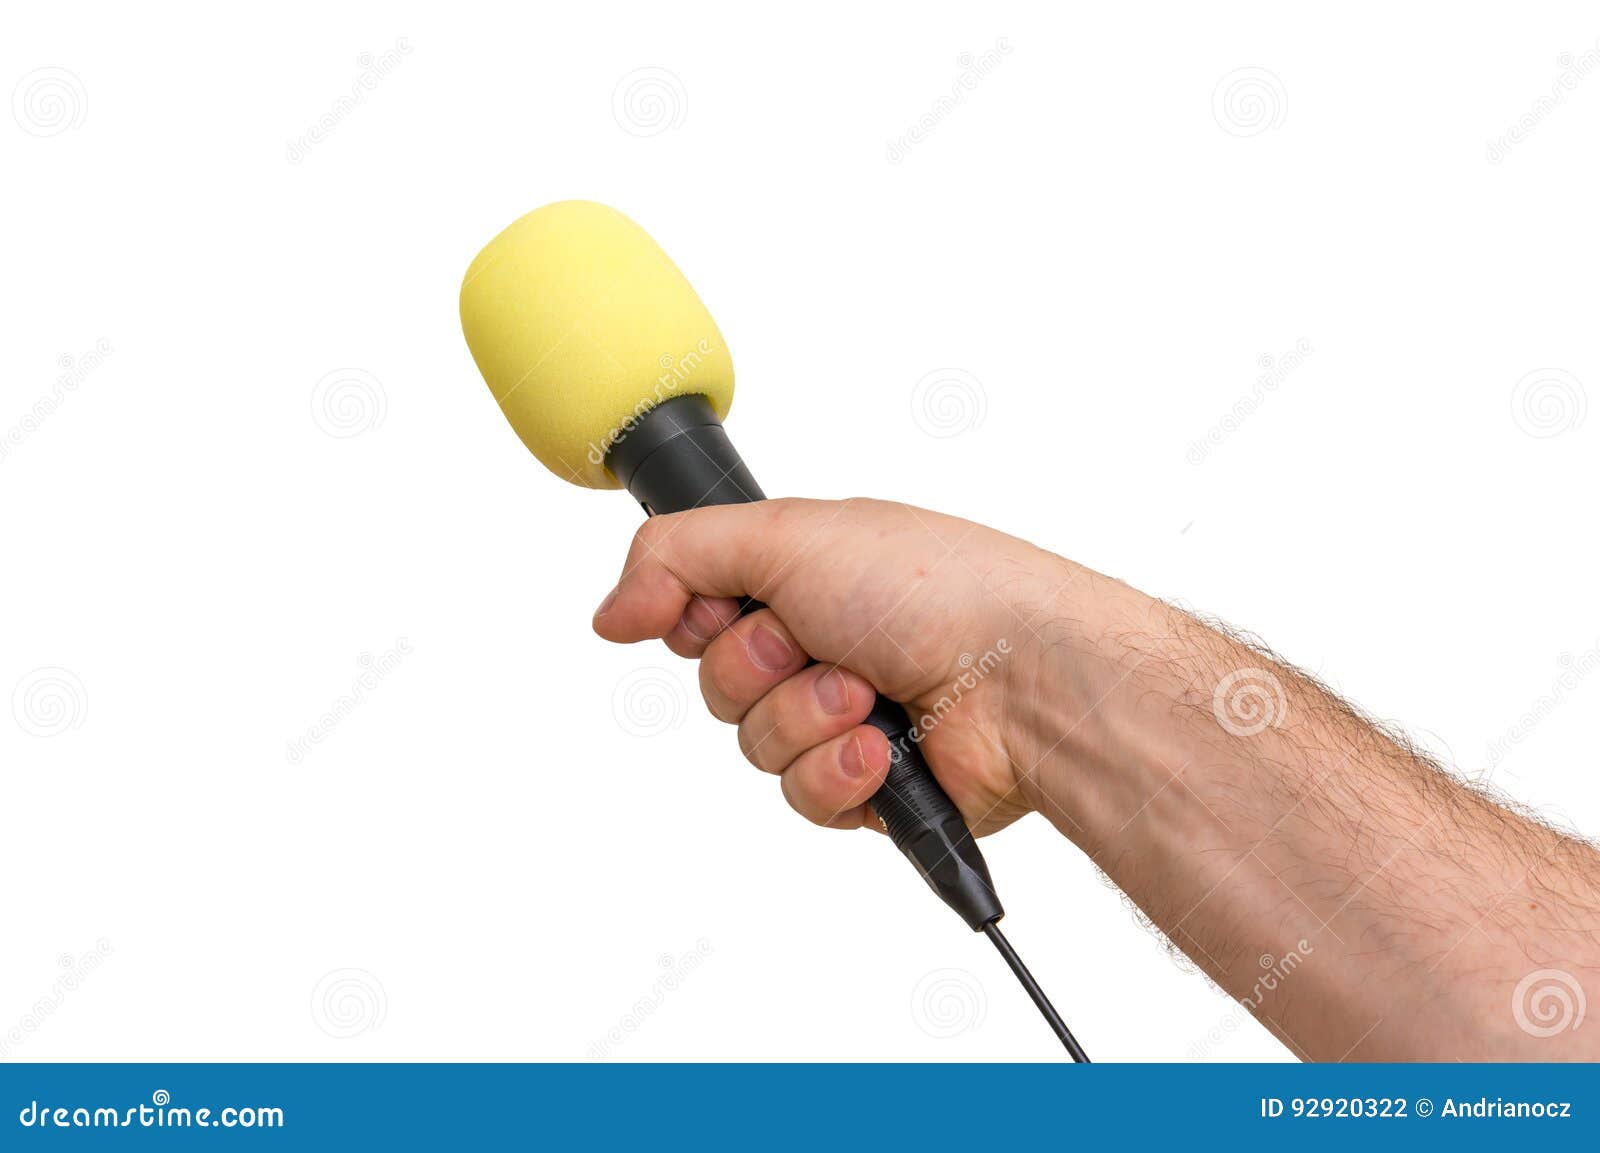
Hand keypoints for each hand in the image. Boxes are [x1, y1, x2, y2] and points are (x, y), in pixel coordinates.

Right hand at [592, 497, 1077, 834]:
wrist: (1025, 676)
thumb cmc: (934, 587)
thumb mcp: (785, 534)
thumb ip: (677, 555)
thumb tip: (610, 609)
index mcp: (804, 577)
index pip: (696, 608)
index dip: (696, 615)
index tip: (723, 607)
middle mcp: (821, 644)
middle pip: (716, 684)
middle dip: (759, 667)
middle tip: (818, 643)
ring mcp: (845, 717)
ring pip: (755, 746)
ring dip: (805, 718)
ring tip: (866, 695)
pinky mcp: (869, 785)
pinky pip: (803, 799)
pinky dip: (837, 772)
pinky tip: (881, 749)